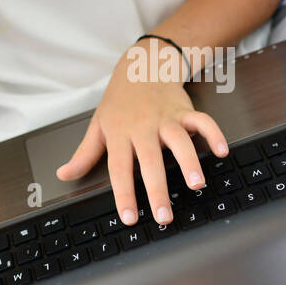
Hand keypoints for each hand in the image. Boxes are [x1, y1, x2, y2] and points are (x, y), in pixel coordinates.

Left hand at [55, 55, 228, 225]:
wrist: (141, 67)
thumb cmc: (119, 102)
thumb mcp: (98, 125)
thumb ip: (84, 154)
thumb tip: (63, 175)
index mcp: (119, 134)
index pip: (119, 168)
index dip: (124, 194)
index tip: (129, 218)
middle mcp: (143, 127)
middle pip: (150, 160)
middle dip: (157, 189)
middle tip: (164, 216)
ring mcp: (166, 118)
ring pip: (179, 140)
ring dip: (189, 161)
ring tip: (196, 184)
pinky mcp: (185, 111)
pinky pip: (202, 121)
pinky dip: (214, 134)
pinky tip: (222, 151)